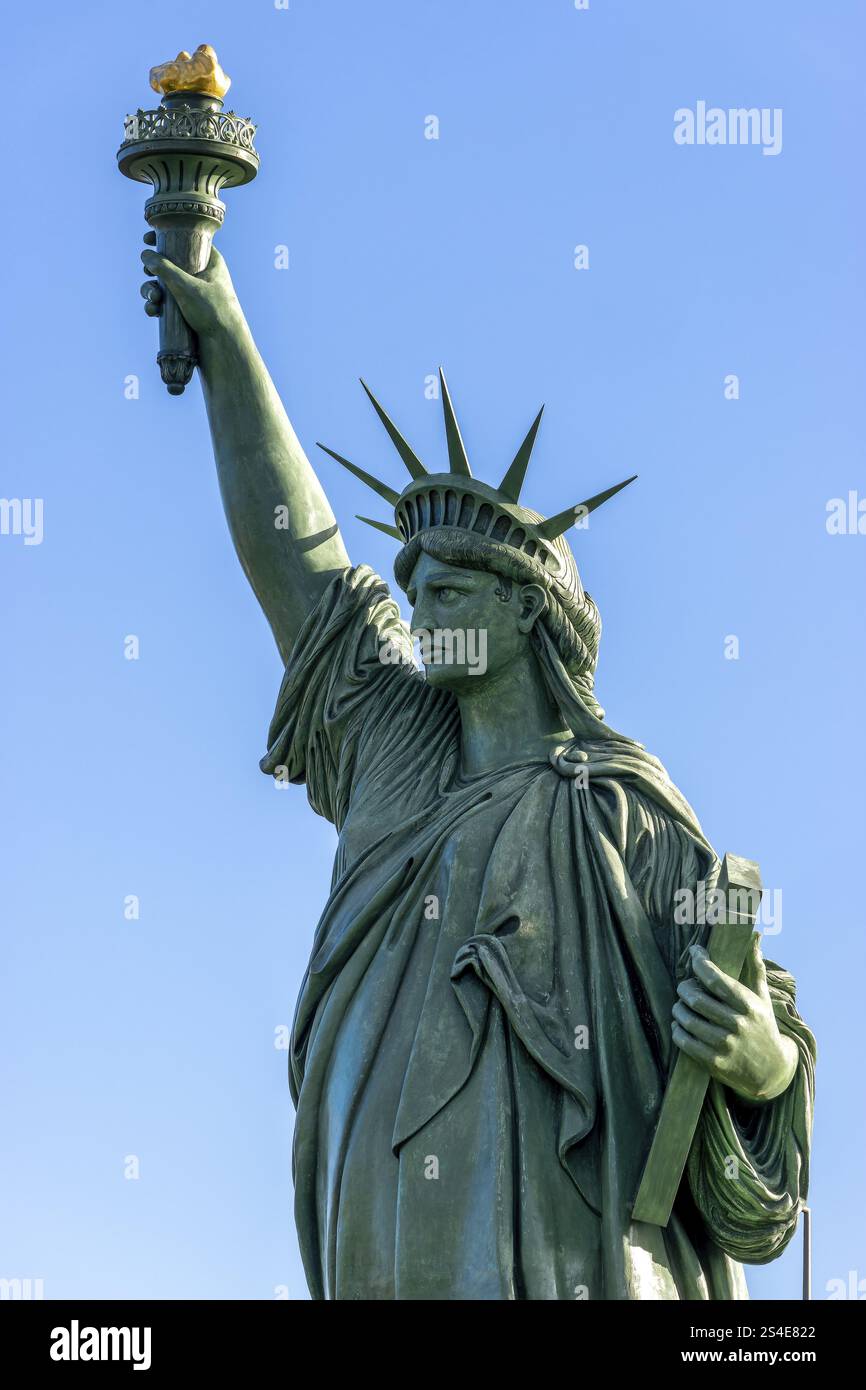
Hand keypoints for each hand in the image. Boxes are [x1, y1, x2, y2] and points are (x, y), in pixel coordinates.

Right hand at [139, 231, 242, 337]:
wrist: (225, 346)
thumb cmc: (212, 311)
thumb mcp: (186, 286)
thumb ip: (165, 269)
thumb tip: (145, 255)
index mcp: (210, 261)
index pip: (187, 239)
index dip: (166, 237)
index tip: (147, 238)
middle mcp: (202, 275)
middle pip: (171, 262)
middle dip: (154, 270)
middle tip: (148, 273)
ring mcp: (193, 294)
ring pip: (165, 284)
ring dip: (152, 290)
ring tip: (153, 299)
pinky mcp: (187, 311)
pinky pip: (167, 303)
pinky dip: (157, 305)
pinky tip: (152, 311)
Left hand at [672, 936, 797, 1103]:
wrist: (772, 1071)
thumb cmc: (763, 1026)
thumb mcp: (763, 997)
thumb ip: (755, 966)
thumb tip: (755, 935)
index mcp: (749, 1005)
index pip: (715, 979)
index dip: (699, 963)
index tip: (694, 953)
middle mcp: (738, 1024)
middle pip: (696, 998)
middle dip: (684, 987)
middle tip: (685, 986)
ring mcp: (725, 1045)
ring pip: (687, 1019)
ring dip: (678, 1008)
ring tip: (682, 1005)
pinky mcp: (715, 1062)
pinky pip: (684, 1041)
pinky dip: (677, 1030)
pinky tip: (681, 1025)